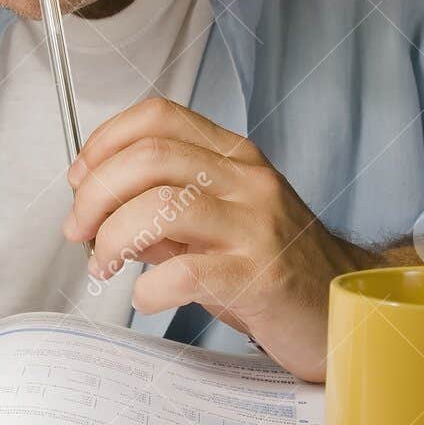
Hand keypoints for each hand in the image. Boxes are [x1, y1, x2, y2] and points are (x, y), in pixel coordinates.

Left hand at [62, 97, 380, 380]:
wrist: (344, 306)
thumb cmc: (274, 266)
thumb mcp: (216, 225)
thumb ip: (160, 212)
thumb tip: (97, 210)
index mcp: (233, 157)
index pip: (157, 117)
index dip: (104, 142)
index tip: (79, 179)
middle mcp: (247, 181)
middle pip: (150, 156)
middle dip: (96, 193)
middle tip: (79, 231)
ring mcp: (256, 226)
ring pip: (161, 205)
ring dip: (113, 237)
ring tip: (106, 265)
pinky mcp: (261, 276)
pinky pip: (187, 271)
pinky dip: (150, 287)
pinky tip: (147, 297)